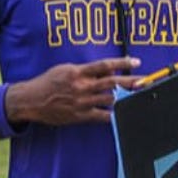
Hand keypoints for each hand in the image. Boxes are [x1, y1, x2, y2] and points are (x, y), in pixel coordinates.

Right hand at [4, 57, 141, 126]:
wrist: (31, 100)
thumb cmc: (48, 82)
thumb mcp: (65, 69)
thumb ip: (85, 70)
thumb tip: (105, 70)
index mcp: (78, 72)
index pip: (105, 65)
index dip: (122, 63)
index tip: (136, 61)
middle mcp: (81, 86)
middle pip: (112, 83)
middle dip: (131, 81)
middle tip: (146, 80)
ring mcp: (81, 102)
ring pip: (110, 99)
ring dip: (126, 97)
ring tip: (140, 95)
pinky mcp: (79, 116)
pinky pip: (101, 116)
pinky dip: (114, 115)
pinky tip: (124, 114)